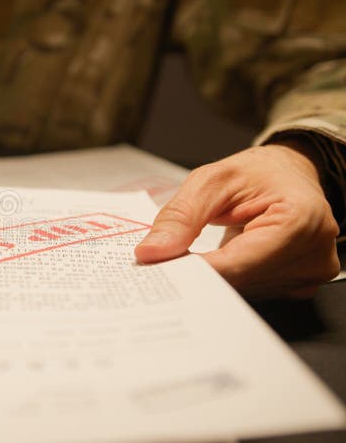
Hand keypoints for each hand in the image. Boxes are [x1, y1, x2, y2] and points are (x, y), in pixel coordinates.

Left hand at [135, 141, 339, 298]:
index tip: (158, 269)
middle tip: (163, 261)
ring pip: (242, 291)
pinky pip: (251, 291)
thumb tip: (152, 252)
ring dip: (213, 276)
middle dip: (198, 273)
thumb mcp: (211, 181)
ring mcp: (309, 274)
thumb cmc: (258, 173)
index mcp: (301, 220)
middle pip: (240, 281)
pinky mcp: (298, 286)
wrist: (288, 174)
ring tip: (195, 254)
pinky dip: (227, 278)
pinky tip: (217, 262)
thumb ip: (180, 217)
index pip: (239, 263)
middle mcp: (314, 253)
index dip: (194, 270)